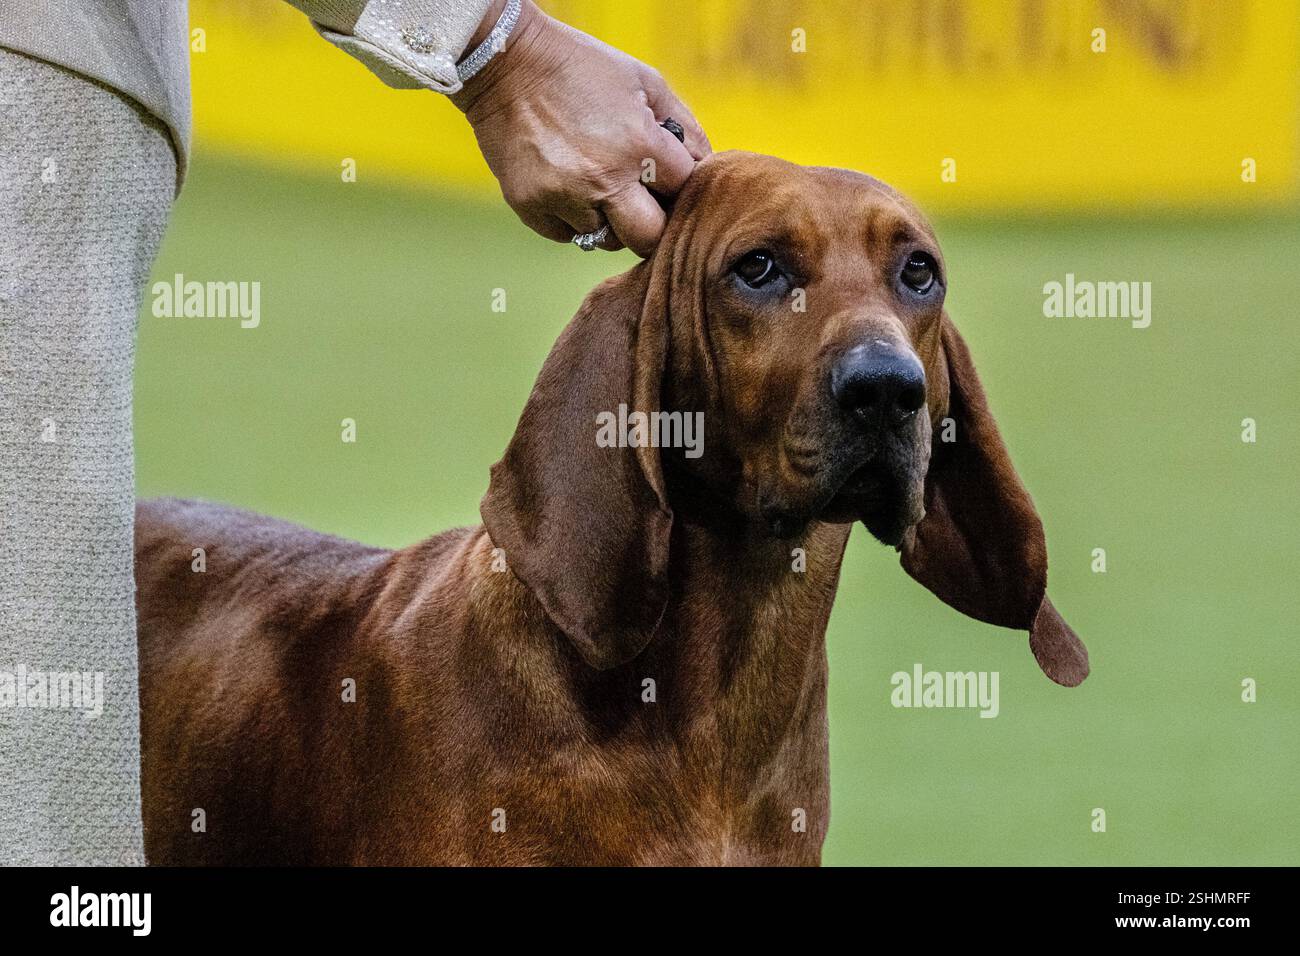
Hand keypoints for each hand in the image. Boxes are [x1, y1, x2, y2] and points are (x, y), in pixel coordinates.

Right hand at [451, 0, 710, 255]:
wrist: (506, 65)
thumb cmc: (582, 69)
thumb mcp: (645, 82)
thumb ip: (684, 126)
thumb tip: (704, 166)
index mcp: (639, 145)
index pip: (682, 190)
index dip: (676, 182)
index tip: (664, 174)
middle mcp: (603, 179)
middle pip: (649, 238)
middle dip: (651, 222)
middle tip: (641, 202)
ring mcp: (564, 198)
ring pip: (606, 240)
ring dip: (610, 220)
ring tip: (598, 184)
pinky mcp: (532, 208)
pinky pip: (567, 235)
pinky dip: (573, 218)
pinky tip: (567, 184)